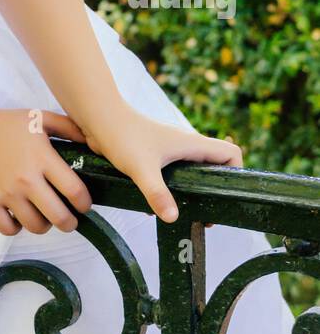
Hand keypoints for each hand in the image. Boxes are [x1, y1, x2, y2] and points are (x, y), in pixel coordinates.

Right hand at [0, 106, 94, 237]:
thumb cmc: (6, 124)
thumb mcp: (39, 118)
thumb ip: (68, 127)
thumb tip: (92, 142)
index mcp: (42, 158)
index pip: (75, 191)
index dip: (85, 203)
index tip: (83, 204)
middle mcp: (26, 179)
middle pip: (59, 217)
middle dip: (70, 222)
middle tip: (69, 218)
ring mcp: (7, 194)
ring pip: (36, 227)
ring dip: (44, 225)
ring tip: (44, 216)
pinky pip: (9, 229)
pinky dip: (17, 227)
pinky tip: (19, 216)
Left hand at [75, 103, 242, 224]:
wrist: (98, 115)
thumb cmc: (121, 135)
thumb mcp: (141, 169)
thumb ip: (157, 194)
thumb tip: (173, 218)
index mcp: (191, 143)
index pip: (231, 153)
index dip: (237, 173)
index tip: (226, 196)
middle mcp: (185, 144)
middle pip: (215, 166)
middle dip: (214, 190)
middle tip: (206, 214)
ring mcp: (170, 147)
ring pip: (193, 169)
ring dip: (193, 190)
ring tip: (187, 213)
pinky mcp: (155, 151)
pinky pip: (174, 171)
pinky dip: (173, 187)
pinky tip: (157, 205)